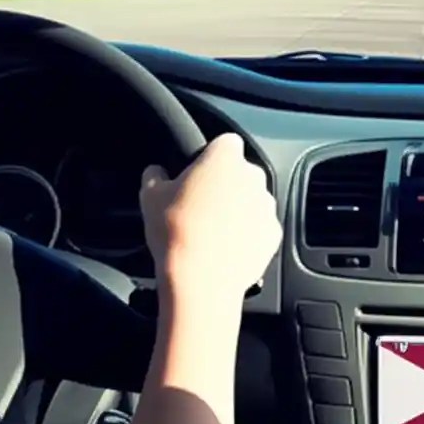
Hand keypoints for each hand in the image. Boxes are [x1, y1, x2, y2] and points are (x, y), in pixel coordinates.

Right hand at [140, 133, 280, 305]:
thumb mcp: (150, 197)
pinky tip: (226, 247)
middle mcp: (254, 176)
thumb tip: (156, 171)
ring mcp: (267, 206)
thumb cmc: (175, 232)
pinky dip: (248, 233)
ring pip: (252, 199)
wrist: (201, 280)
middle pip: (240, 172)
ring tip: (212, 230)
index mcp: (225, 158)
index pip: (225, 142)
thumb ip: (155, 175)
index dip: (210, 155)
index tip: (197, 172)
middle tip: (200, 204)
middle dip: (225, 183)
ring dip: (238, 208)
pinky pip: (260, 226)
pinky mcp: (274, 234)